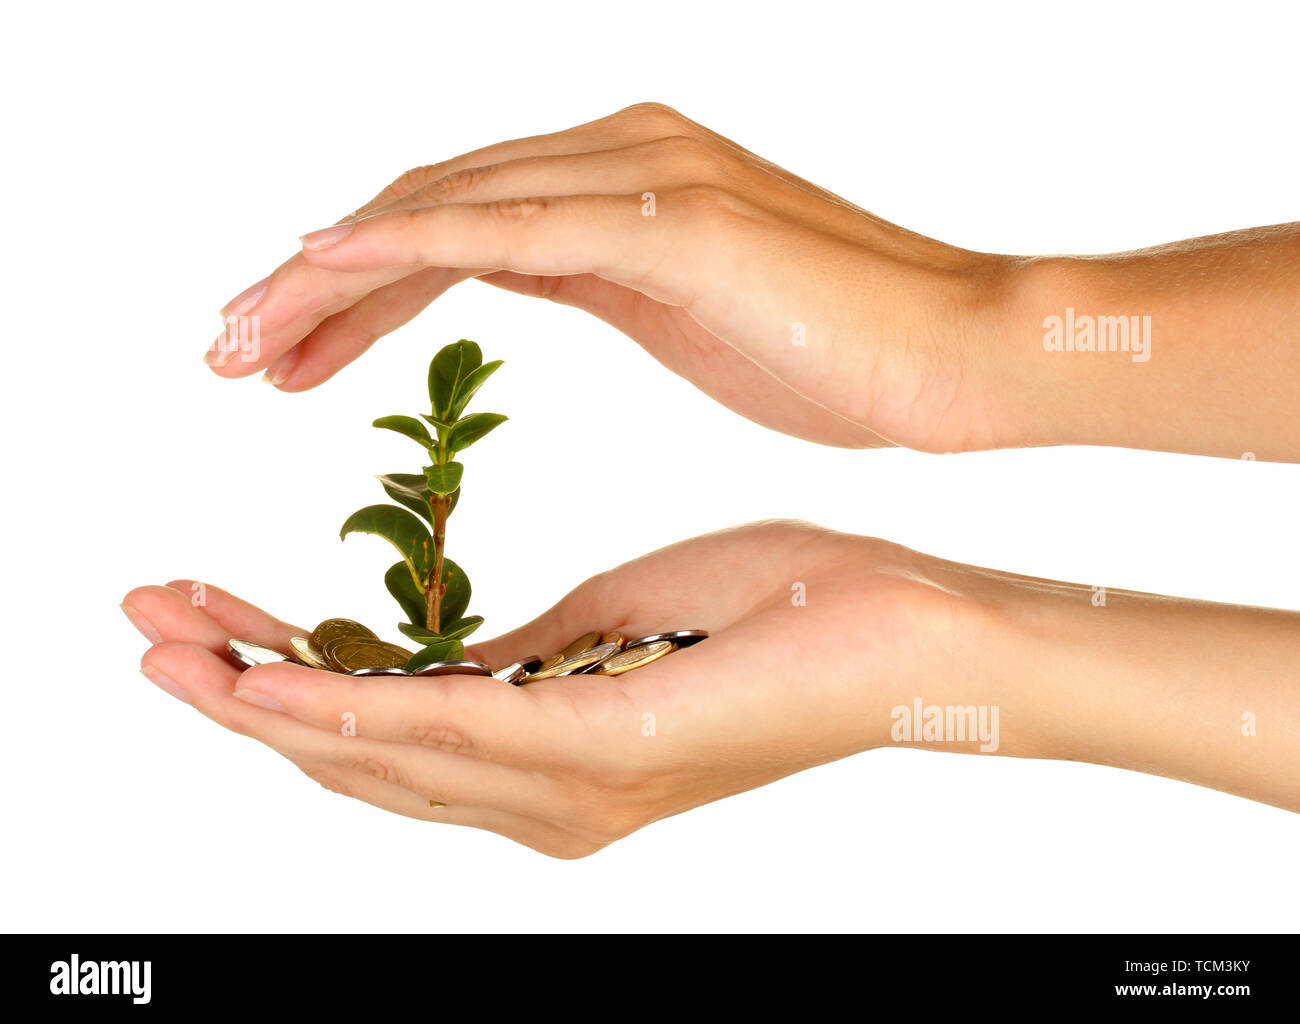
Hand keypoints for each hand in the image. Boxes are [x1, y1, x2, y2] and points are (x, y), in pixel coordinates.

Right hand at [122, 521, 984, 856]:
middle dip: (239, 694)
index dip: (279, 679)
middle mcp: (545, 797)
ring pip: (379, 755)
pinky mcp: (608, 750)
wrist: (896, 628)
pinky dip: (353, 712)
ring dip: (264, 704)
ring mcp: (572, 785)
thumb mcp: (613, 623)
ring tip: (171, 642)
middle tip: (144, 620)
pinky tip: (278, 681)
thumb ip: (524, 653)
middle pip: (355, 758)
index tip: (203, 608)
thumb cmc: (768, 609)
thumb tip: (444, 643)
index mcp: (544, 758)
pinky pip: (454, 731)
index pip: (382, 728)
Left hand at [206, 103, 1011, 451]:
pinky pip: (505, 224)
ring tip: (245, 339)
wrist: (968, 358)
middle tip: (230, 347)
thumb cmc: (849, 356)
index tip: (288, 352)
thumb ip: (602, 279)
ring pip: (442, 207)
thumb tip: (521, 276)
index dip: (357, 286)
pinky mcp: (672, 222)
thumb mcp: (693, 316)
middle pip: (425, 204)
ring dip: (330, 272)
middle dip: (316, 281)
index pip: (454, 224)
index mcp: (624, 186)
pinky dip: (403, 243)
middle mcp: (621, 157)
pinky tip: (320, 267)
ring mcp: (646, 178)